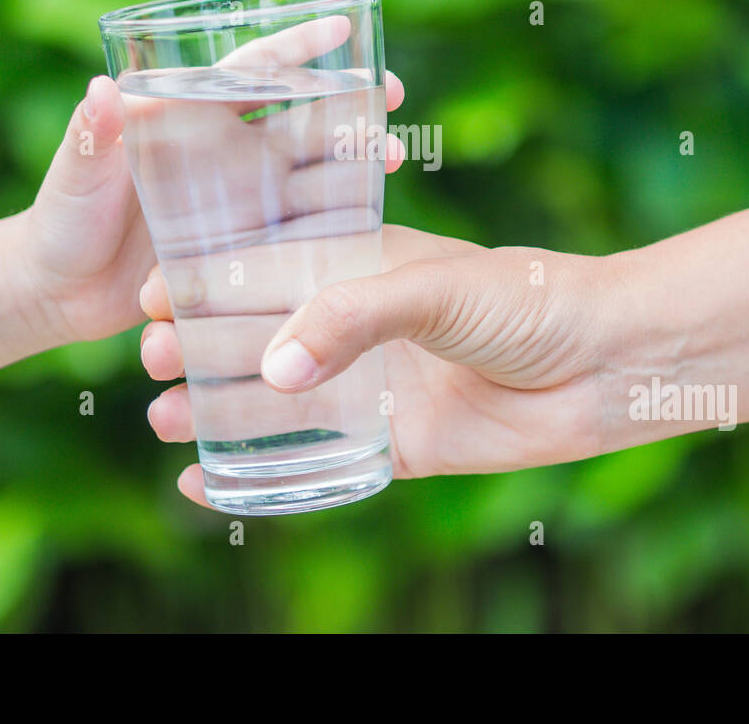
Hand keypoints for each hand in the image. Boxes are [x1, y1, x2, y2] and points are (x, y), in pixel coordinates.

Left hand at [15, 61, 407, 346]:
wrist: (54, 292)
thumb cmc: (58, 221)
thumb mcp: (74, 177)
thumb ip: (89, 138)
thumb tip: (101, 90)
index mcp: (187, 120)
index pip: (249, 73)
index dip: (295, 49)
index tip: (343, 30)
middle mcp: (222, 155)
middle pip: (298, 117)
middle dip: (348, 101)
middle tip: (394, 97)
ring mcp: (237, 203)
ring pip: (310, 172)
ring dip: (354, 160)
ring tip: (397, 157)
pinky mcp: (242, 250)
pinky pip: (297, 233)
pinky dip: (335, 224)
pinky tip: (373, 226)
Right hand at [140, 224, 610, 505]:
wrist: (601, 364)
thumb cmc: (525, 300)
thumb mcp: (433, 287)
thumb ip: (352, 318)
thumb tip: (273, 372)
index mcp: (360, 265)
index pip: (263, 268)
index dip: (203, 282)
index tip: (147, 301)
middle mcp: (358, 324)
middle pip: (259, 335)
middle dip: (199, 348)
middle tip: (150, 366)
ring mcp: (373, 385)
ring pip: (277, 401)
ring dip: (218, 409)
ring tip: (164, 421)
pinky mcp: (395, 443)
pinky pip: (317, 460)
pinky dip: (265, 470)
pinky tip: (214, 482)